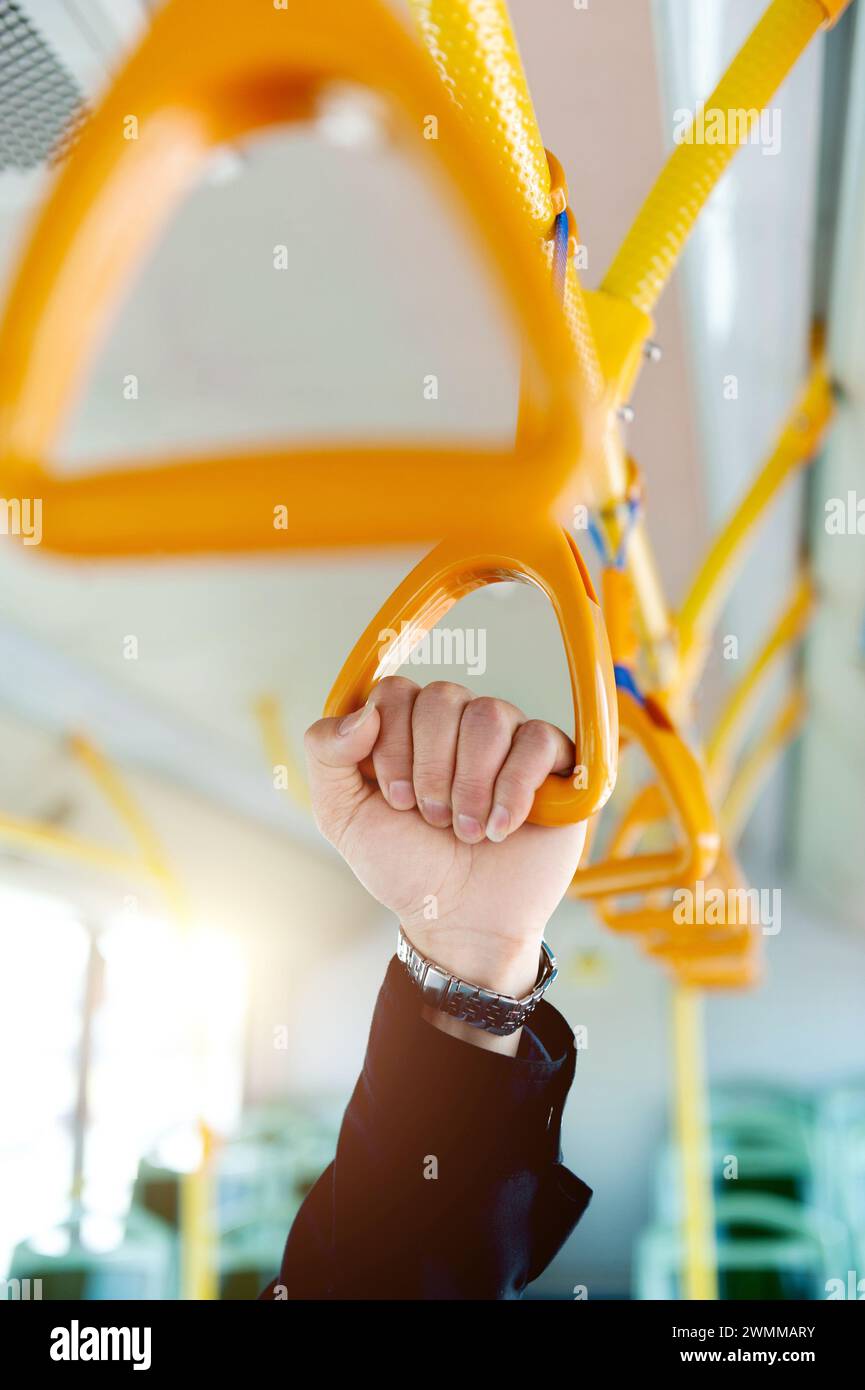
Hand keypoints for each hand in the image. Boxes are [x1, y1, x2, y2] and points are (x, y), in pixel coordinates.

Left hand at [304, 678, 586, 1051]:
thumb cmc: (405, 866)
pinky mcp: (551, 762)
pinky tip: (500, 827)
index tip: (396, 800)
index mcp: (407, 725)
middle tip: (432, 819)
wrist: (460, 920)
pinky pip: (537, 739)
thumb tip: (363, 711)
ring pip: (489, 714)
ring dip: (471, 782)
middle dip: (431, 768)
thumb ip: (326, 753)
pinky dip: (514, 788)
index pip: (396, 692)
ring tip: (466, 830)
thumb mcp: (341, 815)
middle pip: (443, 697)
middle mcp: (457, 722)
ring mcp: (507, 738)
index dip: (392, 744)